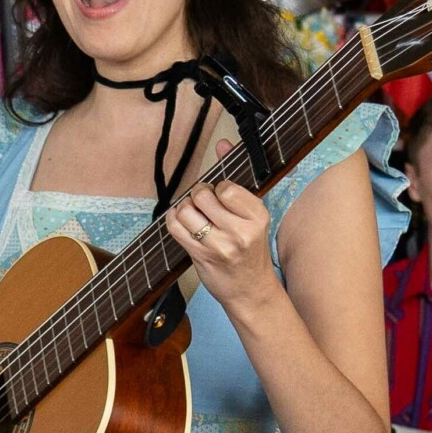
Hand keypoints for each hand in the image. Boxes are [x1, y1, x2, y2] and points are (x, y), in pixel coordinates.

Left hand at [168, 181, 276, 315]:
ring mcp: (219, 245)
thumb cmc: (251, 250)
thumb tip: (222, 143)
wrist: (250, 290)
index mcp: (257, 216)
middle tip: (204, 204)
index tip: (221, 196)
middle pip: (202, 195)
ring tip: (194, 214)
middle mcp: (240, 231)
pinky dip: (174, 219)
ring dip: (185, 208)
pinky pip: (175, 227)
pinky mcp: (200, 256)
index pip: (226, 187)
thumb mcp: (252, 216)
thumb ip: (236, 178)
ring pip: (186, 210)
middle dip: (199, 195)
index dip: (218, 188)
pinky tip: (182, 221)